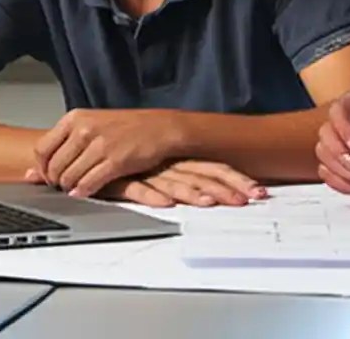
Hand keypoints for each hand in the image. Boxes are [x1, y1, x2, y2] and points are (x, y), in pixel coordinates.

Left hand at [27, 108, 180, 197]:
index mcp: (75, 118)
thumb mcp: (91, 126)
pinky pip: (88, 183)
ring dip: (69, 188)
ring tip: (76, 187)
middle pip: (54, 166)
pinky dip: (83, 191)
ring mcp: (100, 145)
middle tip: (63, 185)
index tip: (47, 175)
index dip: (41, 168)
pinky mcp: (115, 161)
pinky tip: (85, 191)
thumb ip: (62, 146)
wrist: (160, 128)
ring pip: (69, 177)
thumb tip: (30, 174)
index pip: (41, 149)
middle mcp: (84, 130)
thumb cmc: (126, 127)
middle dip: (55, 181)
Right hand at [99, 160, 267, 207]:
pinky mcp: (124, 178)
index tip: (259, 191)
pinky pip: (140, 187)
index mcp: (179, 160)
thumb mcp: (160, 166)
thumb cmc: (129, 160)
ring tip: (212, 202)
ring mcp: (147, 170)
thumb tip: (209, 191)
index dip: (237, 179)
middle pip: (203, 175)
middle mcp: (168, 163)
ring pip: (176, 181)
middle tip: (250, 199)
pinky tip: (165, 203)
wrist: (90, 147)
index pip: (214, 168)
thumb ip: (181, 177)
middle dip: (228, 188)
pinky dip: (153, 195)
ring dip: (194, 193)